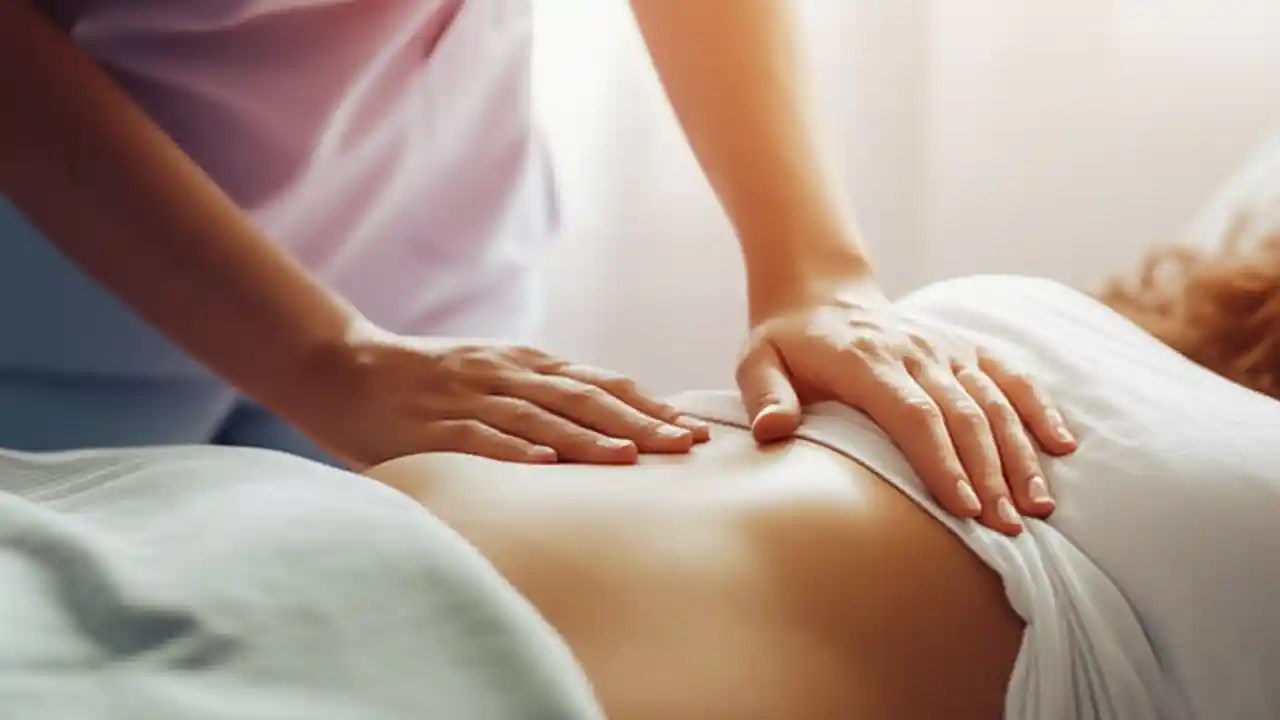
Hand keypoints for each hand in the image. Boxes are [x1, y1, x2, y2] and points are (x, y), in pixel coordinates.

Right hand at [290, 325, 709, 467]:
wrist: (343, 366)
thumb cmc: (425, 380)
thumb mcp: (490, 373)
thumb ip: (539, 395)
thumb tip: (604, 424)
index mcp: (522, 363)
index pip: (598, 382)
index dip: (647, 404)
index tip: (692, 427)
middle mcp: (504, 375)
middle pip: (583, 398)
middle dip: (639, 422)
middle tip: (685, 446)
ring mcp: (467, 399)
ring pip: (538, 418)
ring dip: (588, 438)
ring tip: (632, 458)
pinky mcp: (429, 428)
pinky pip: (476, 440)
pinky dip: (512, 452)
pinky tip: (544, 466)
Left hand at [736, 283, 1076, 535]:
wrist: (819, 291)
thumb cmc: (786, 341)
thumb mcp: (757, 362)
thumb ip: (765, 396)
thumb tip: (773, 431)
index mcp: (864, 359)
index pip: (912, 413)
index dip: (940, 460)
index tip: (962, 508)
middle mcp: (914, 351)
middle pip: (962, 415)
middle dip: (987, 475)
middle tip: (1006, 530)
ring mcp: (944, 347)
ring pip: (993, 401)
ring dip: (1019, 455)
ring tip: (1037, 507)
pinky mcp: (964, 347)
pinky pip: (1011, 375)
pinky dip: (1039, 408)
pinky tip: (1063, 447)